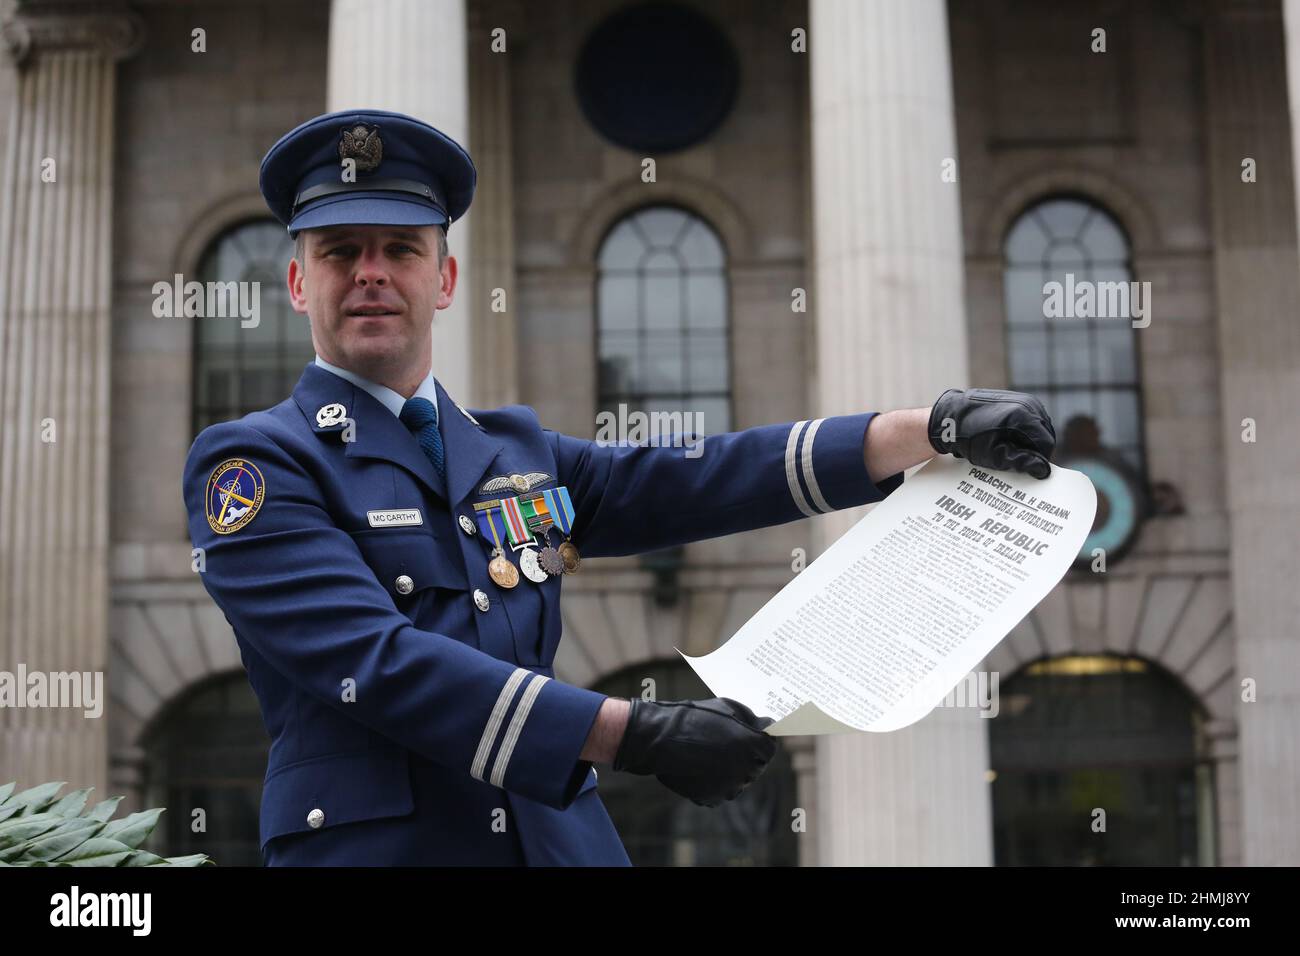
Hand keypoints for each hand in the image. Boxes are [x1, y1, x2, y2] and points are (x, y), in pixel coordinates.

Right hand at [612, 697, 776, 806]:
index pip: (769, 748)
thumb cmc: (693, 717)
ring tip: (712, 754)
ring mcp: (728, 787)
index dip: (761, 742)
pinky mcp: (712, 798)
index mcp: (752, 745)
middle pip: (756, 766)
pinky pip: (721, 791)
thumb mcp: (726, 707)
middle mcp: (745, 769)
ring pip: (738, 780)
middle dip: (747, 756)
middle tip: (729, 745)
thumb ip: (750, 718)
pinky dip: (715, 782)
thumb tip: (765, 726)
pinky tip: (702, 766)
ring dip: (732, 770)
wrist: (660, 739)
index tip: (752, 738)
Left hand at [927, 387, 1055, 478]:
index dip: (1038, 459)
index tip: (1025, 467)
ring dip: (1029, 440)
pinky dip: (1024, 430)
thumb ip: (1022, 461)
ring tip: (1008, 446)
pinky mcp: (1018, 399)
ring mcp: (1024, 399)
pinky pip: (1031, 419)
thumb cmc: (970, 437)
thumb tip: (1043, 470)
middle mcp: (1028, 404)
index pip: (1046, 443)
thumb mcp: (995, 455)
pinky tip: (1007, 436)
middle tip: (1015, 458)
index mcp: (1024, 417)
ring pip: (1039, 427)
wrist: (951, 418)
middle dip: (1033, 449)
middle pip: (1045, 434)